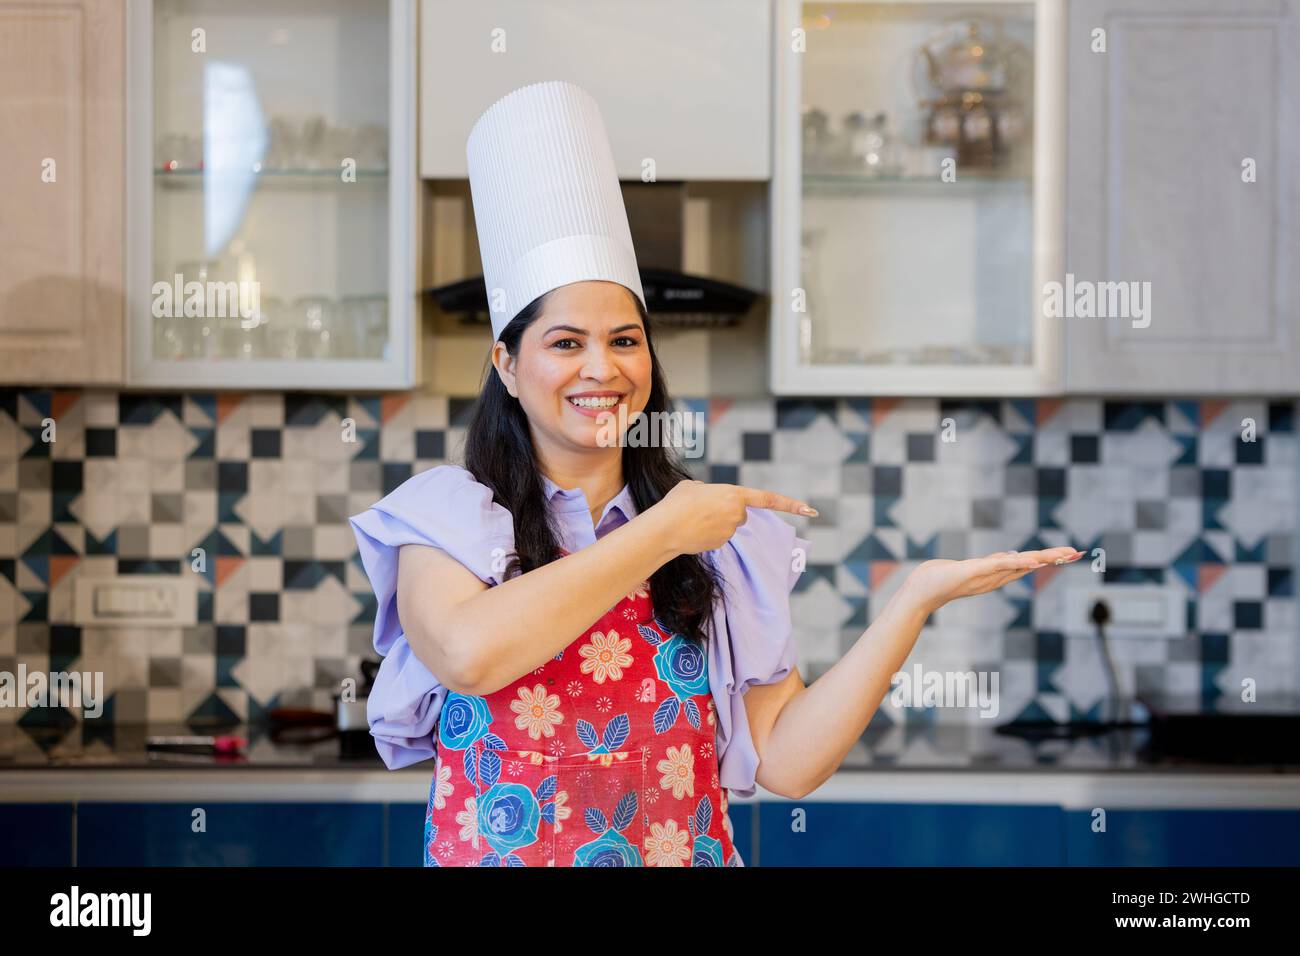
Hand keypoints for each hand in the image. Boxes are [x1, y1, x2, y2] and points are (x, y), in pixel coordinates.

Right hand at [649, 479, 816, 556]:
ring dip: (714, 523)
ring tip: (692, 519)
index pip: (768, 499)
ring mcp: (730, 532)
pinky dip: (707, 534)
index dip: (790, 504)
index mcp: (735, 494)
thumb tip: (711, 498)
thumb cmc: (677, 503)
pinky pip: (718, 537)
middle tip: (703, 509)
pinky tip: (692, 531)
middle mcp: (737, 514)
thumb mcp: (694, 486)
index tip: (810, 510)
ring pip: (728, 526)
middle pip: (740, 514)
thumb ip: (710, 491)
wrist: (666, 527)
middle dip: (727, 512)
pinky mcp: (720, 544)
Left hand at [900, 546, 1083, 615]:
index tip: (1071, 553)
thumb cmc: (942, 579)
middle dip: (1054, 558)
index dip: (1049, 559)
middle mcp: (996, 577)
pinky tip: (1033, 561)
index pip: (1028, 563)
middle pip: (1030, 564)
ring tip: (1064, 554)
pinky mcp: (975, 571)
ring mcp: (987, 575)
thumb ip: (992, 563)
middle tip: (1078, 553)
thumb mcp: (972, 568)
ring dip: (1042, 559)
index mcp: (997, 574)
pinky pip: (1000, 565)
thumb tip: (1011, 555)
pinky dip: (1017, 562)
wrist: (920, 591)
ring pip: (1020, 564)